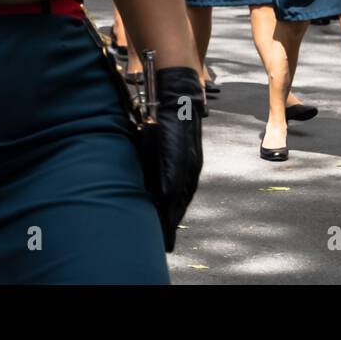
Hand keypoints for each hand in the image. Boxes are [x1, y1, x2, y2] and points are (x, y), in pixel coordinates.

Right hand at [145, 67, 203, 252]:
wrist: (177, 96)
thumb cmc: (166, 122)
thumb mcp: (162, 147)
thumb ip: (158, 167)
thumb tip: (150, 186)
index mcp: (187, 166)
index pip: (180, 197)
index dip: (173, 216)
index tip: (167, 235)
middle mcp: (190, 166)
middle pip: (181, 200)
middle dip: (172, 222)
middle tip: (166, 244)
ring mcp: (187, 158)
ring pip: (180, 192)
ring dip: (172, 213)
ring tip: (165, 233)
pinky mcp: (181, 150)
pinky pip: (176, 173)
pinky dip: (171, 190)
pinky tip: (165, 203)